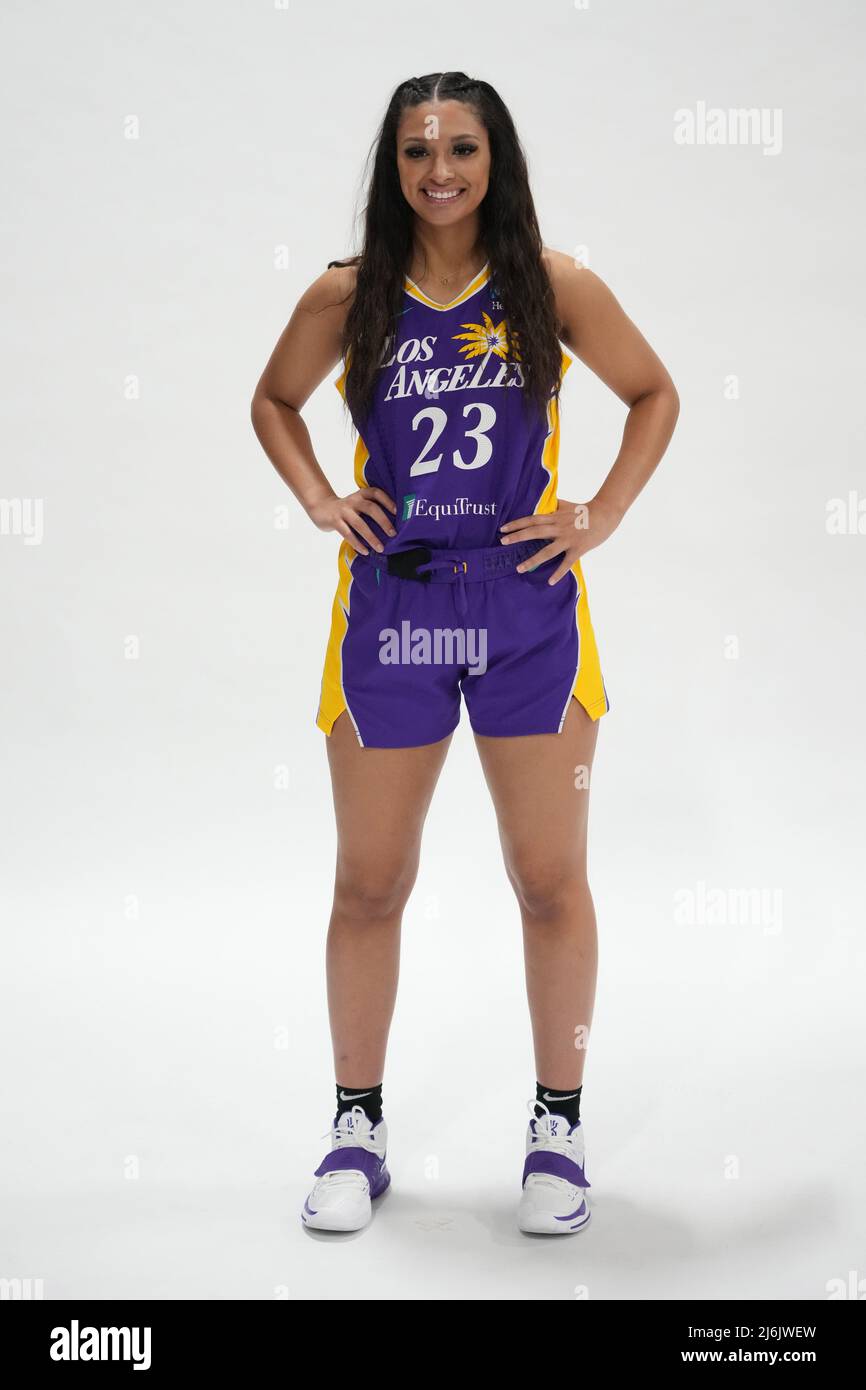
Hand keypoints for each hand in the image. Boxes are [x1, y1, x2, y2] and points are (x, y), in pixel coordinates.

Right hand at [308, 487, 396, 554]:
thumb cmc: (346, 509)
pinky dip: (357, 543)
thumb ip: (370, 509)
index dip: (387, 501)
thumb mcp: (358, 504)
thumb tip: (391, 526)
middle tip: (393, 534)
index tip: (397, 512)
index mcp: (361, 495)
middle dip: (383, 522)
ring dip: (371, 537)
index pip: (376, 493)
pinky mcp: (334, 521)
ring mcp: (343, 510)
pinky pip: (347, 533)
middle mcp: (353, 500)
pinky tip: (365, 551)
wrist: (321, 507)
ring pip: (359, 523)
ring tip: (380, 548)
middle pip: (371, 508)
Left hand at [499, 496, 621, 583]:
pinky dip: (558, 573)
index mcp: (555, 517)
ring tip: (519, 569)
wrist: (605, 514)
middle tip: (503, 543)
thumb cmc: (585, 510)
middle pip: (535, 532)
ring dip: (532, 560)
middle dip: (518, 537)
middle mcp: (559, 528)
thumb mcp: (566, 505)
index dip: (517, 523)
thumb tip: (543, 502)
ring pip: (547, 551)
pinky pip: (566, 563)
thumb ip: (554, 505)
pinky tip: (550, 582)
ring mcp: (568, 539)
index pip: (532, 519)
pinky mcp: (578, 549)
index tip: (502, 528)